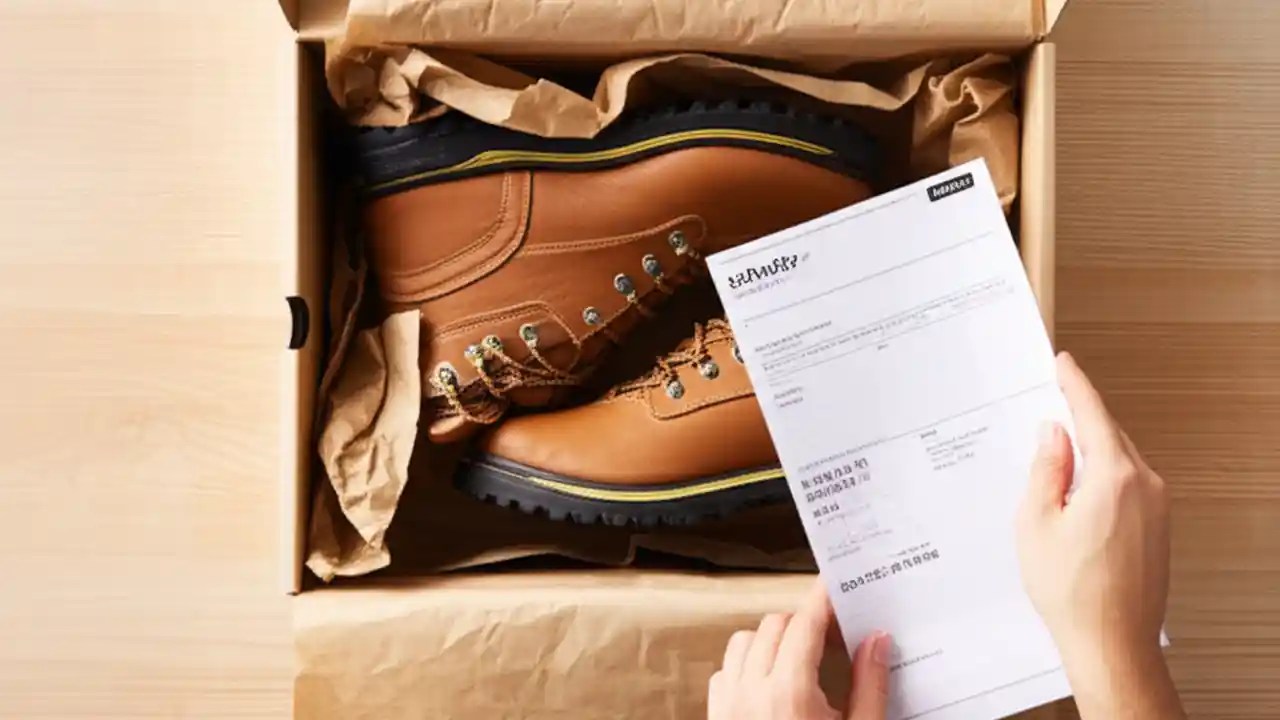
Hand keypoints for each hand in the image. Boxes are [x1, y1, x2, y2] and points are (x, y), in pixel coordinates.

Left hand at [707, 579, 891, 719]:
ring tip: (801, 660)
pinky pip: (724, 672)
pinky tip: (770, 685)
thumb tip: (877, 639)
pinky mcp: (715, 718)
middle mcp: (750, 690)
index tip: (834, 584)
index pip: (805, 624)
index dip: (820, 599)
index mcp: (790, 691)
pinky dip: (745, 666)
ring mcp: (727, 704)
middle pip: (773, 626)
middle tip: (832, 636)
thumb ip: (871, 686)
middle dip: (803, 624)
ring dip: (770, 641)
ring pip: (742, 643)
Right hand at [1017, 352, 1182, 718]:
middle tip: (1050, 407)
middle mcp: (1145, 486)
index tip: (1063, 364)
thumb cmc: (1073, 593)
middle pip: (1109, 435)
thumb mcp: (1036, 521)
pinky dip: (1103, 479)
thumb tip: (1053, 434)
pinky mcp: (1159, 529)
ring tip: (1054, 461)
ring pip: (1120, 462)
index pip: (1092, 413)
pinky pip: (1129, 487)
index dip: (1073, 385)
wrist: (1112, 644)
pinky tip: (1077, 496)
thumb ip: (1046, 469)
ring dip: (1090, 454)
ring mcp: (1158, 509)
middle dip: (1079, 420)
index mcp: (1114, 476)